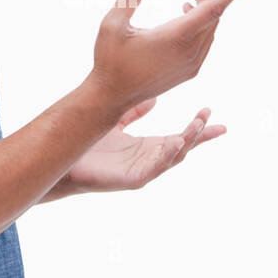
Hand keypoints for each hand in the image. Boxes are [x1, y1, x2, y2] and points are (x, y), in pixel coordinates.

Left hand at [48, 97, 224, 197]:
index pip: (180, 137)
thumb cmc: (87, 145)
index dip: (198, 128)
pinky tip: (176, 141)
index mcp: (147, 148)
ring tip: (197, 125)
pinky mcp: (132, 180)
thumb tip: (155, 98)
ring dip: (187, 141)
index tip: (213, 114)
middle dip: (198, 132)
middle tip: (208, 116)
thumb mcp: (116, 121)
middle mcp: (149, 160)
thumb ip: (134, 112)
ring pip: (173, 157)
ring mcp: (142, 171)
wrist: (64, 160)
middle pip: (182, 147)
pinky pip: (155, 168)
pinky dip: (167, 156)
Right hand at [90, 0, 251, 113]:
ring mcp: (192, 64)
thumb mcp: (112, 25)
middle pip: (213, 13)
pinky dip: (202, 21)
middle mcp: (190, 53)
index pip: (212, 9)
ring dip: (204, 3)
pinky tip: (188, 9)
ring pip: (211, 26)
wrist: (112, 97)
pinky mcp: (190, 70)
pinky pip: (205, 40)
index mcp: (176, 38)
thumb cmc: (109, 60)